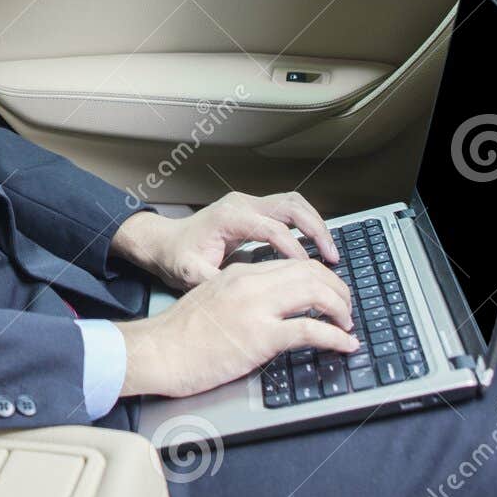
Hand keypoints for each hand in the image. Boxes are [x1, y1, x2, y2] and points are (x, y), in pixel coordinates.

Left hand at [110, 190, 338, 291]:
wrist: (163, 242)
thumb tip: (242, 294)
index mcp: (228, 217)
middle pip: (290, 206)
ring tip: (330, 252)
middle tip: (332, 257)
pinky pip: (287, 209)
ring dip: (315, 224)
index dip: (293, 249)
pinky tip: (315, 247)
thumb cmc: (176, 257)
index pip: (271, 228)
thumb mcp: (190, 274)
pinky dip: (306, 224)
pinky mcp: (253, 209)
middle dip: (315, 230)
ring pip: (293, 203)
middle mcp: (241, 204)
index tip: (309, 271)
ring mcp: (248, 203)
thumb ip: (215, 282)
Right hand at [116, 259, 357, 398]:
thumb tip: (268, 308)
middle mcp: (251, 283)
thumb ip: (241, 297)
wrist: (157, 351)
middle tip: (347, 308)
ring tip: (348, 324)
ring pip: (316, 293)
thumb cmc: (178, 335)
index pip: (293, 263)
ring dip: (341, 308)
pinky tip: (346, 344)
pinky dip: (336, 336)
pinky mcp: (260, 337)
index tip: (331, 292)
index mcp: (240, 274)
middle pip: (311, 272)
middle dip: (338, 289)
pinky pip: (311, 330)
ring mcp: (256, 308)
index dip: (321, 277)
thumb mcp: (213, 301)